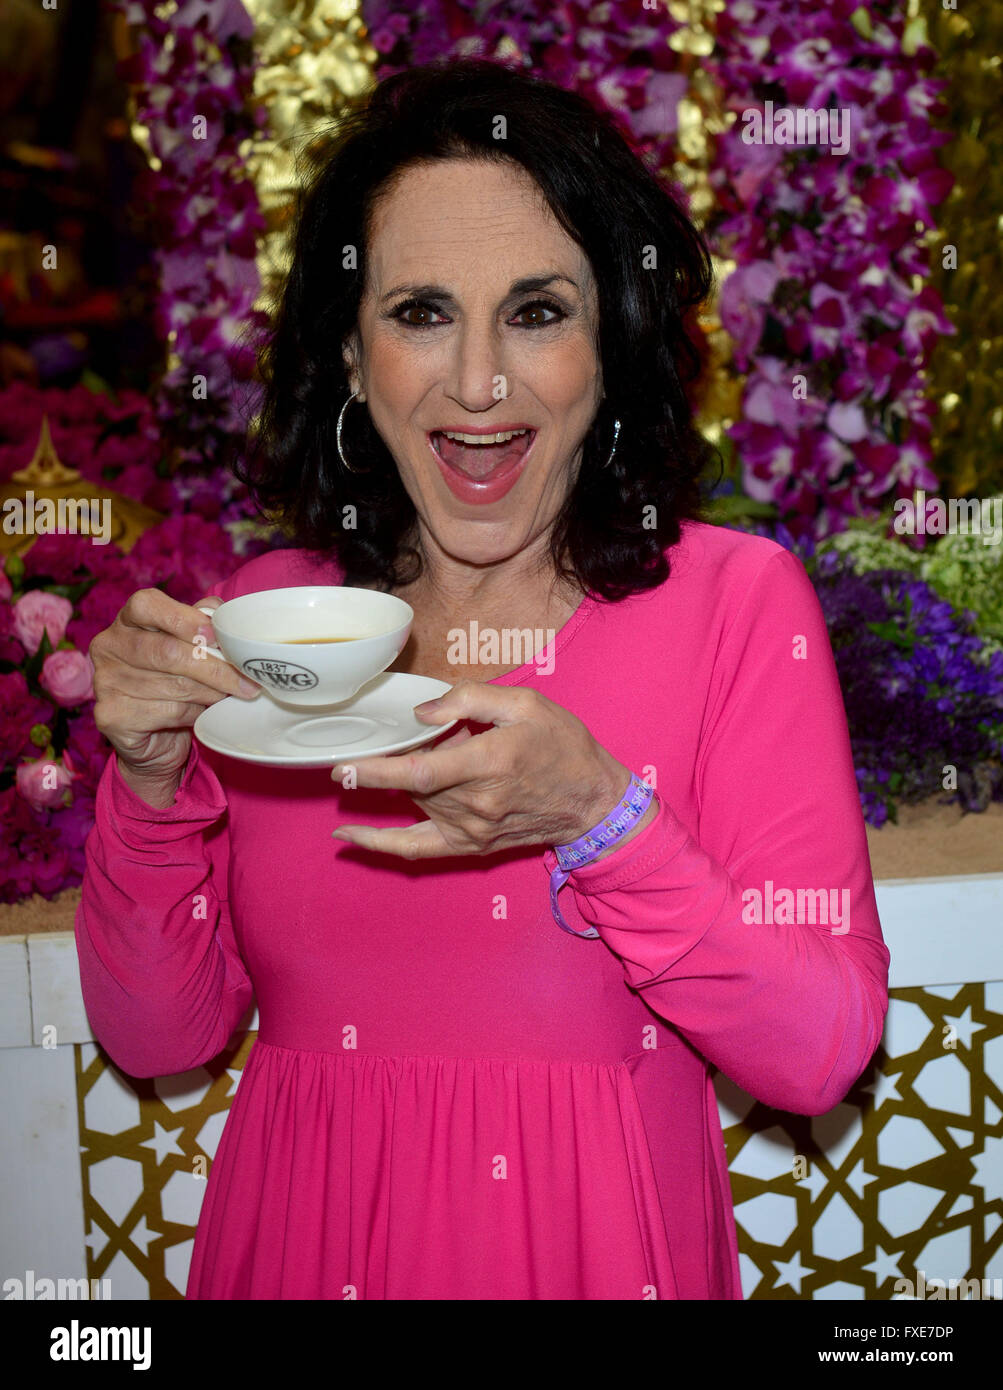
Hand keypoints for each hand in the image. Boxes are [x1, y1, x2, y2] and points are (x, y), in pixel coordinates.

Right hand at [90, 588, 260, 805]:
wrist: (154, 739)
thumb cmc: (174, 683)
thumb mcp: (188, 646)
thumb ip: (202, 624)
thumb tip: (223, 615)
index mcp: (127, 621)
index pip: (147, 605)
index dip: (185, 619)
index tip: (215, 636)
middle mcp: (108, 646)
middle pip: (167, 651)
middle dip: (214, 668)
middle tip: (247, 681)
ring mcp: (105, 681)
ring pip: (173, 684)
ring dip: (210, 693)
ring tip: (229, 696)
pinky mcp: (111, 715)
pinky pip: (168, 711)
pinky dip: (195, 713)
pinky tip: (203, 714)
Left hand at [328, 680, 639, 859]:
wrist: (592, 801)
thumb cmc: (562, 745)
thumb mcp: (525, 703)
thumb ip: (469, 699)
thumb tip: (422, 713)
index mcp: (488, 763)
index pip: (420, 771)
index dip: (377, 770)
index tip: (343, 764)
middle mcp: (476, 803)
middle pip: (415, 781)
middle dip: (410, 753)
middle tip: (436, 733)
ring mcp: (471, 830)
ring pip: (416, 801)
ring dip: (411, 779)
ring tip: (443, 757)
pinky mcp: (469, 846)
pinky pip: (415, 849)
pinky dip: (377, 843)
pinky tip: (346, 834)